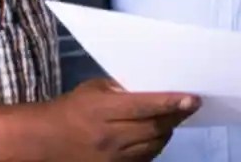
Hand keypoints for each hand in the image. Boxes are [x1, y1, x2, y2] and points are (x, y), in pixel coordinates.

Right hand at [44, 77, 200, 160]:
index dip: (171, 103)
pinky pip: (145, 158)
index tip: (193, 99)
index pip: (144, 106)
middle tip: (190, 105)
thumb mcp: (95, 89)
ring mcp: (112, 157)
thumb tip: (154, 86)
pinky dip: (156, 146)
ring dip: (168, 131)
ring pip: (153, 146)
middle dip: (176, 116)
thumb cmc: (73, 108)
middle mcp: (109, 136)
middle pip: (154, 129)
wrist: (47, 140)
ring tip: (174, 118)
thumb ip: (122, 89)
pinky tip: (158, 135)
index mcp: (102, 110)